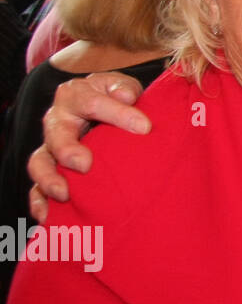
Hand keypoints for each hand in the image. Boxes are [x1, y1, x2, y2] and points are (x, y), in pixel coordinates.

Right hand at [27, 72, 149, 221]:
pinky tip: (48, 216)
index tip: (144, 127)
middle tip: (86, 165)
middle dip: (68, 150)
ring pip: (40, 162)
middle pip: (56, 135)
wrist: (109, 109)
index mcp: (75, 95)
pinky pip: (36, 188)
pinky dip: (40, 202)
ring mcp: (51, 147)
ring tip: (65, 193)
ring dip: (49, 179)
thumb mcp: (124, 87)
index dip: (118, 114)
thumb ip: (125, 89)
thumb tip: (126, 97)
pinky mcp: (51, 171)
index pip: (92, 103)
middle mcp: (58, 121)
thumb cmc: (118, 98)